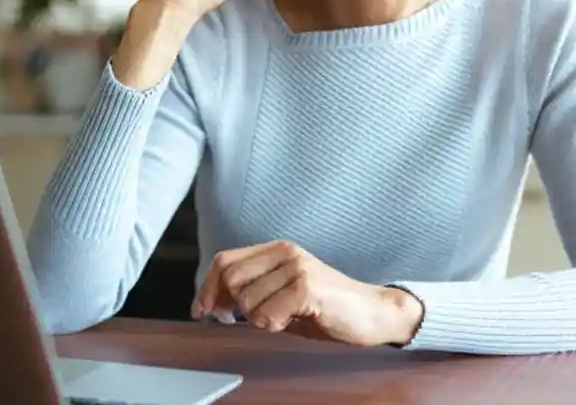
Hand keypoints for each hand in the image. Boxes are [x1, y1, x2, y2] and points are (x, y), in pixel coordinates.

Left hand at [191, 240, 423, 347]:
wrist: (374, 313)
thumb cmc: (328, 307)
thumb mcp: (284, 293)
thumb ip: (253, 291)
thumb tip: (213, 303)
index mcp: (277, 250)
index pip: (225, 261)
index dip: (207, 288)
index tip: (200, 311)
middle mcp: (285, 252)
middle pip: (231, 278)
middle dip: (230, 307)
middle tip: (245, 320)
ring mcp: (297, 268)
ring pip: (247, 301)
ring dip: (258, 320)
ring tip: (284, 318)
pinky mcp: (307, 288)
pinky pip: (267, 315)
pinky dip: (274, 326)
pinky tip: (293, 321)